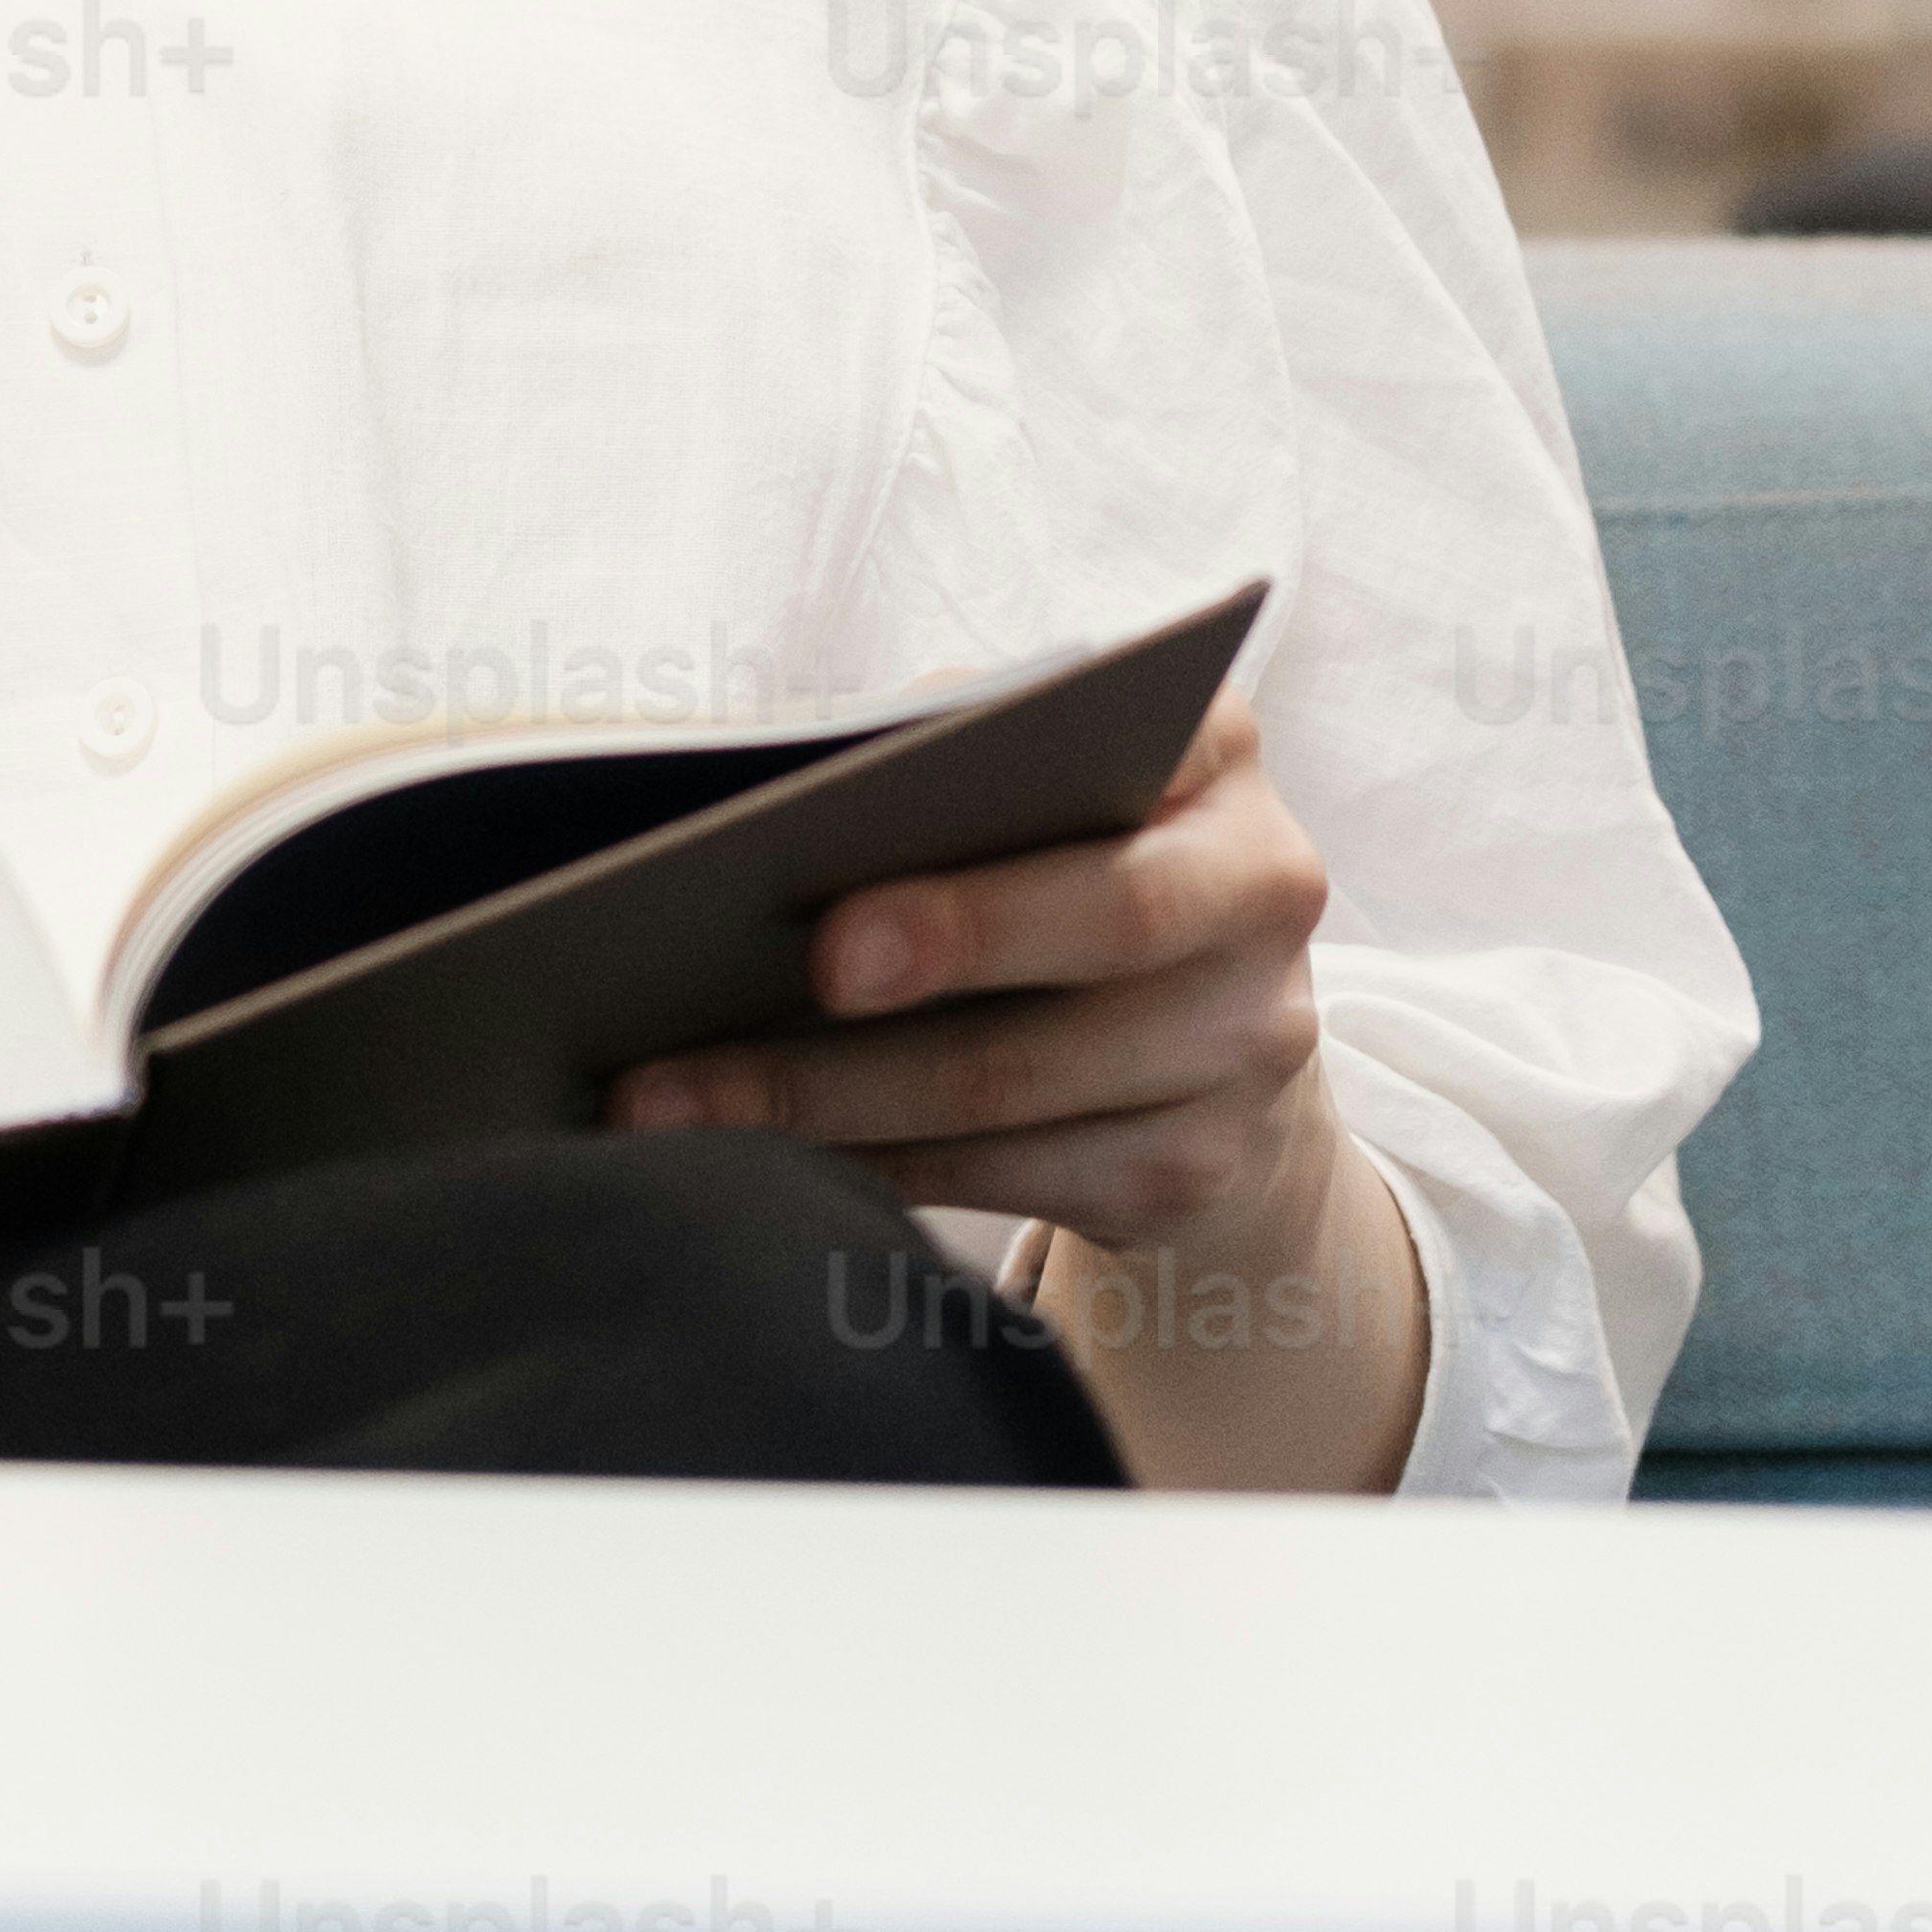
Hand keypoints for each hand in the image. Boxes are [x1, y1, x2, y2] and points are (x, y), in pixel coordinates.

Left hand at [605, 685, 1421, 1488]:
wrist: (1211, 1028)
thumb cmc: (1062, 856)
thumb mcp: (1039, 775)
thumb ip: (949, 755)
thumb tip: (782, 803)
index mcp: (1218, 752)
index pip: (1114, 779)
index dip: (975, 874)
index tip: (825, 931)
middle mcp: (1264, 890)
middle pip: (1083, 944)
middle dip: (906, 985)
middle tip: (724, 1031)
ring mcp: (1247, 1043)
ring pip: (1016, 1089)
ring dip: (823, 1104)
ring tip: (666, 1104)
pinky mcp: (1198, 1167)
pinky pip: (1010, 1179)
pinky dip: (875, 1165)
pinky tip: (761, 1158)